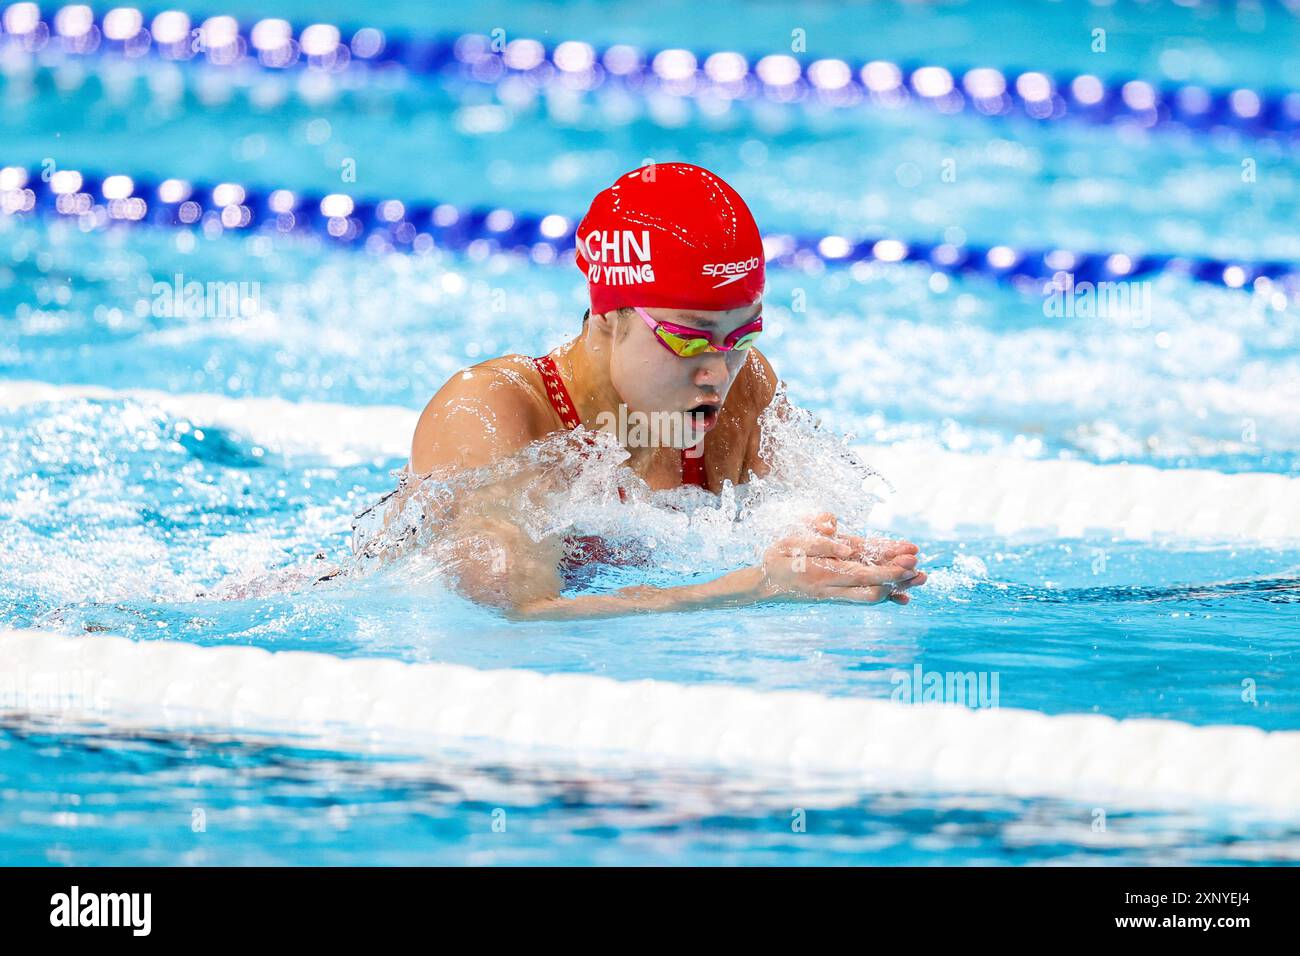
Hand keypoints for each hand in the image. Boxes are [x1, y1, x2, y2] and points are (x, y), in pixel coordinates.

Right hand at [755, 512, 925, 604]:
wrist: (763, 585)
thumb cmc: (777, 558)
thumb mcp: (792, 540)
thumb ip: (818, 540)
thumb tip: (846, 546)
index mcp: (825, 571)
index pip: (864, 572)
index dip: (889, 569)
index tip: (909, 561)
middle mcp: (835, 586)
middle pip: (874, 587)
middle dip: (899, 579)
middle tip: (921, 570)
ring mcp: (837, 594)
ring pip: (872, 595)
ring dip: (897, 587)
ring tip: (921, 578)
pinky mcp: (837, 595)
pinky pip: (864, 598)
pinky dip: (885, 596)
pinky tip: (903, 597)